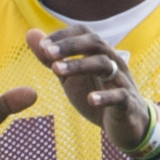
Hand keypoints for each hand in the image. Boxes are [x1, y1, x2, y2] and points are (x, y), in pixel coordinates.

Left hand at [25, 25, 153, 154]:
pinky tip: (91, 99)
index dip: (63, 35)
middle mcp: (113, 62)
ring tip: (57, 70)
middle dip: (70, 46)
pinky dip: (105, 97)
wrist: (127, 126)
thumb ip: (52, 59)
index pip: (84, 33)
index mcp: (99, 54)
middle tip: (47, 51)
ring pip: (104, 65)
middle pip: (95, 43)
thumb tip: (31, 34)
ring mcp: (122, 81)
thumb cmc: (98, 95)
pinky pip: (119, 96)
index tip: (42, 45)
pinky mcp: (129, 103)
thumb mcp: (70, 78)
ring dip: (80, 65)